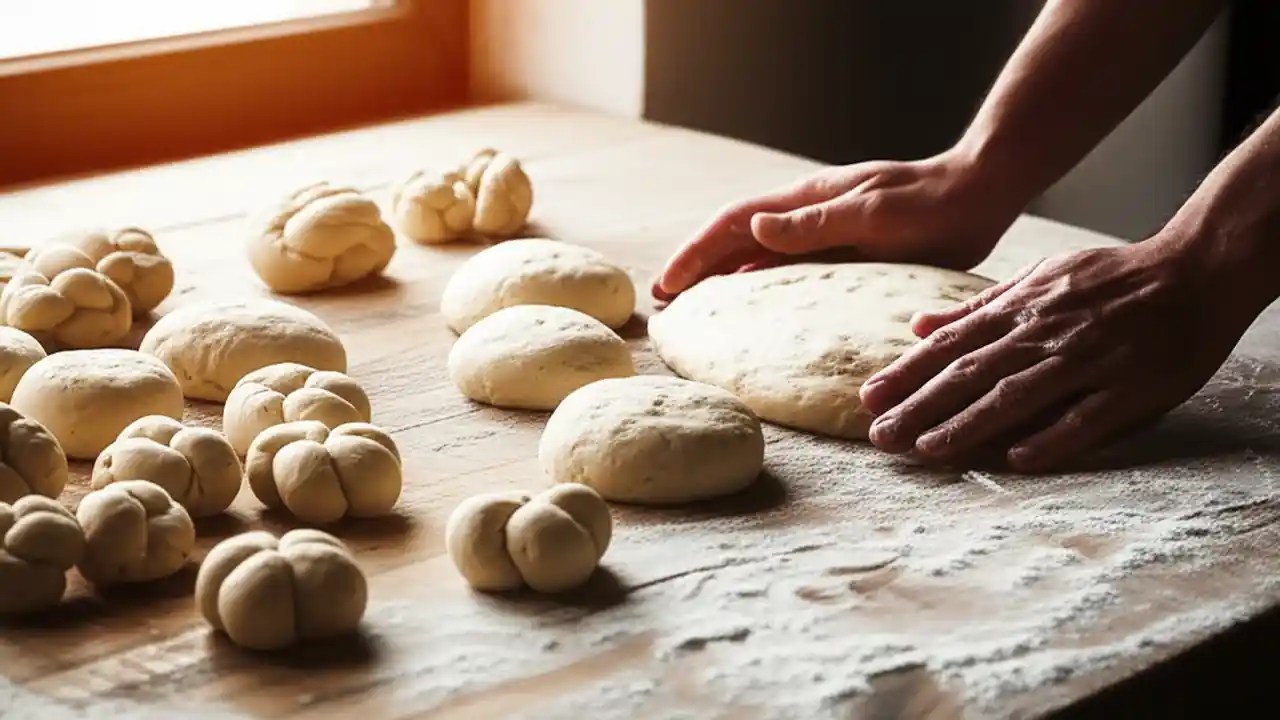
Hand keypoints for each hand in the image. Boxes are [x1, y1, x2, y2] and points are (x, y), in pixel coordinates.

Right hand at [653, 152, 1021, 300]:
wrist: (977, 194)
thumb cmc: (930, 203)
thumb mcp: (873, 214)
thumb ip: (815, 224)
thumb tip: (755, 230)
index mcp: (806, 202)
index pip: (734, 225)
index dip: (697, 253)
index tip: (668, 284)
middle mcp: (807, 217)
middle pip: (736, 239)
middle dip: (697, 265)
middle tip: (665, 300)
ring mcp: (823, 234)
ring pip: (757, 256)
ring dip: (722, 277)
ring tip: (694, 305)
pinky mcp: (843, 252)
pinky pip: (788, 271)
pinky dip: (759, 285)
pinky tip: (750, 305)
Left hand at [858, 237, 1260, 470]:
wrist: (1195, 269)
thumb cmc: (1110, 279)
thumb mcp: (1039, 278)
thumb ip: (978, 306)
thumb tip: (918, 324)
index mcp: (1022, 308)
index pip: (952, 345)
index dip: (908, 373)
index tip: (869, 398)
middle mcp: (1046, 333)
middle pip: (972, 373)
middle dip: (921, 406)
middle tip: (879, 436)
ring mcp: (1088, 359)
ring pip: (1018, 395)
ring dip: (968, 424)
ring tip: (926, 450)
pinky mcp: (1131, 385)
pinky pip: (1086, 416)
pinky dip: (1052, 437)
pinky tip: (1016, 460)